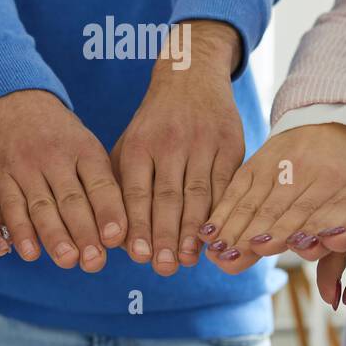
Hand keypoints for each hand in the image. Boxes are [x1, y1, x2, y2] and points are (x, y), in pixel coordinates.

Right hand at [0, 90, 125, 271]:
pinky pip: (11, 207)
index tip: (117, 238)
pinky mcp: (0, 177)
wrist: (16, 101)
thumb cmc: (61, 137)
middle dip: (85, 232)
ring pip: (42, 206)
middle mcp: (55, 157)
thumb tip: (123, 236)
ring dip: (55, 236)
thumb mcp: (86, 149)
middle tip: (95, 262)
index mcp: (85, 150)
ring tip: (68, 260)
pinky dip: (20, 231)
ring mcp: (25, 167)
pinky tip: (30, 252)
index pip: (101, 184)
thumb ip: (102, 188)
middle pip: (72, 199)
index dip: (109, 211)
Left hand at [111, 20, 242, 275]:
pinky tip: (214, 236)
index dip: (137, 225)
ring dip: (192, 232)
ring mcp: (203, 143)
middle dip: (164, 236)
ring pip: (198, 195)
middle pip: (167, 197)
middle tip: (162, 269)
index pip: (136, 191)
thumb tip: (115, 237)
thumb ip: (120, 184)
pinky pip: (225, 186)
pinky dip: (219, 213)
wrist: (191, 76)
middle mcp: (170, 142)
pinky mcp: (230, 145)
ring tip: (187, 260)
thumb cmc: (153, 124)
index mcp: (140, 143)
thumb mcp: (129, 143)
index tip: (137, 257)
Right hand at [201, 123, 345, 274]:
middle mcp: (302, 174)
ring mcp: (275, 167)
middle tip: (231, 260)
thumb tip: (333, 299)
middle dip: (251, 236)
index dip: (287, 231)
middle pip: (274, 210)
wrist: (324, 125)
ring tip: (215, 251)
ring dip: (231, 227)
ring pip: (251, 201)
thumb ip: (338, 258)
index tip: (268, 250)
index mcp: (334, 184)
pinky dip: (220, 211)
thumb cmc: (341, 180)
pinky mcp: (254, 164)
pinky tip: (207, 230)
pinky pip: (235, 189)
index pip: (308, 213)